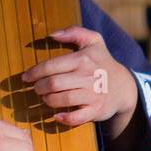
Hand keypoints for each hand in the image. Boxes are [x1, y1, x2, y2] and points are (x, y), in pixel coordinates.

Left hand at [20, 26, 138, 138]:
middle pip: (53, 83)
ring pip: (63, 99)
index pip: (51, 66)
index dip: (34, 72)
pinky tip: (56, 115)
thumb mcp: (93, 41)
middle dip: (39, 87)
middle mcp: (87, 76)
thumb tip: (52, 35)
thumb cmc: (102, 62)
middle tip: (36, 88)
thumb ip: (74, 32)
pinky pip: (77, 117)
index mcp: (83, 59)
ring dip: (48, 100)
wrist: (124, 87)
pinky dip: (64, 118)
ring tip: (45, 98)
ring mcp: (92, 95)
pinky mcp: (95, 110)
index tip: (26, 77)